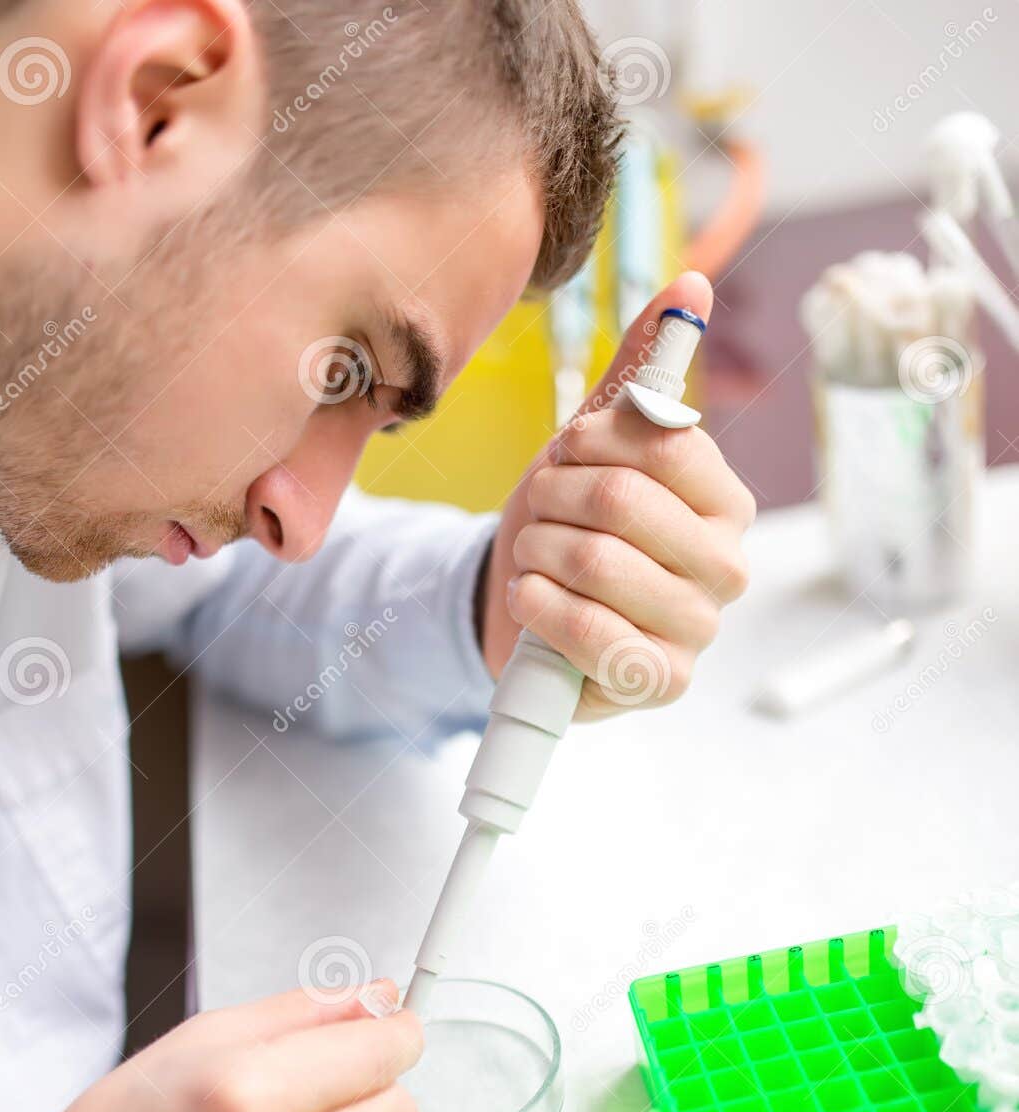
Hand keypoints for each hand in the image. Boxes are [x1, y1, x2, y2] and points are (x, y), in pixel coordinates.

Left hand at [480, 272, 754, 717]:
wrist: (526, 610)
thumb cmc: (570, 525)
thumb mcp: (596, 445)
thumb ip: (642, 373)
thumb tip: (690, 285)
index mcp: (727, 501)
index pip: (665, 441)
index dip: (593, 438)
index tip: (567, 450)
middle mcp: (727, 567)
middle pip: (622, 500)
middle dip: (553, 497)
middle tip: (539, 509)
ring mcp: (697, 631)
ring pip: (596, 561)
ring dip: (536, 548)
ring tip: (532, 553)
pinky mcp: (659, 684)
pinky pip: (590, 631)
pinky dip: (539, 604)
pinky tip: (531, 596)